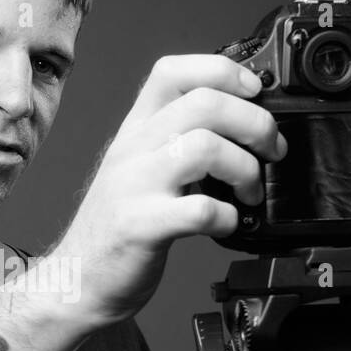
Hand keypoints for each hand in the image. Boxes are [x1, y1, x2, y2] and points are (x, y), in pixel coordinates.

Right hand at [47, 54, 287, 330]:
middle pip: (204, 103)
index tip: (254, 92)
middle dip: (255, 123)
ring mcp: (135, 186)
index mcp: (135, 130)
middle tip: (271, 151)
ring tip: (250, 192)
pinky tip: (228, 224)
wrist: (79, 279)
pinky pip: (199, 209)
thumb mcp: (141, 168)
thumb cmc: (119, 226)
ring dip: (245, 169)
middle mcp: (133, 149)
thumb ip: (179, 142)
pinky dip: (228, 216)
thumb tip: (245, 125)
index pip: (172, 71)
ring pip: (204, 147)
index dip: (223, 72)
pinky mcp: (141, 226)